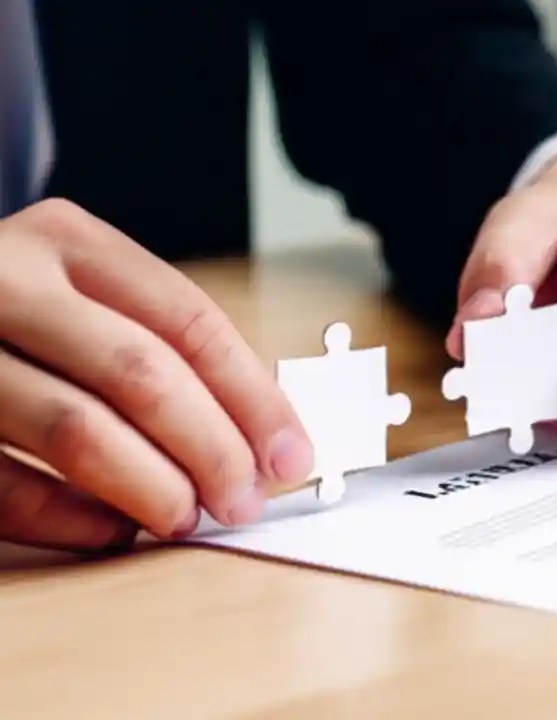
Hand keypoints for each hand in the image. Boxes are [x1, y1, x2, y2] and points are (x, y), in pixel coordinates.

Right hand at [0, 200, 313, 552]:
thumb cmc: (16, 310)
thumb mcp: (83, 290)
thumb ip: (159, 343)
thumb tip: (260, 435)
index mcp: (68, 241)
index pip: (189, 322)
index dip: (253, 398)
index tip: (292, 455)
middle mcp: (7, 281)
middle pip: (140, 373)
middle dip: (210, 449)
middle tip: (244, 501)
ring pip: (74, 430)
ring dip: (148, 488)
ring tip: (185, 518)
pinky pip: (6, 484)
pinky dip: (69, 519)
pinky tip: (111, 532)